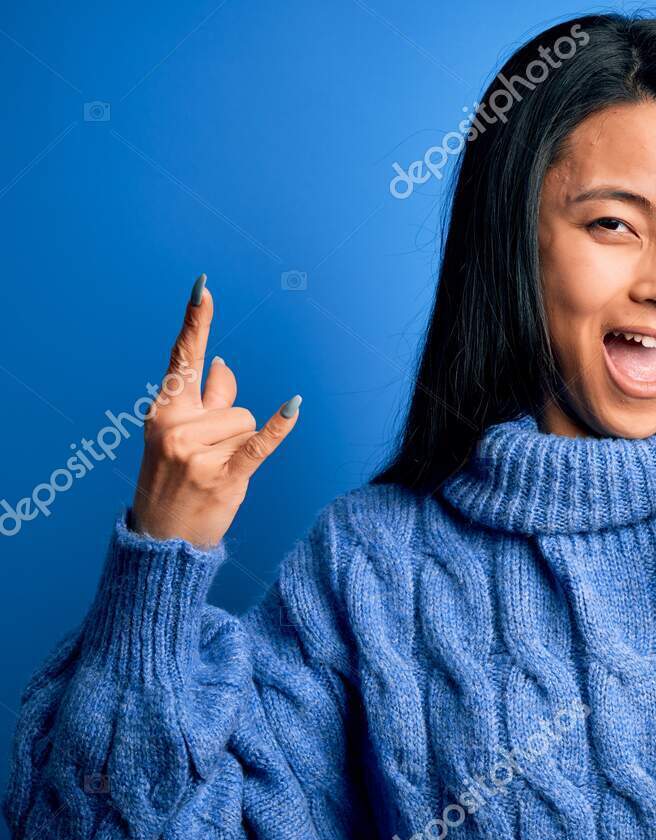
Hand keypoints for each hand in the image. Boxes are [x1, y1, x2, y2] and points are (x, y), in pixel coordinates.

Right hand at [129, 275, 301, 547]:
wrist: (162, 537)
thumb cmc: (173, 480)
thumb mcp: (179, 435)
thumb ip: (205, 398)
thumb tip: (221, 362)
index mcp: (163, 411)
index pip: (182, 359)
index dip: (196, 322)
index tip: (204, 288)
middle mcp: (175, 427)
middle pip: (232, 401)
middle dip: (230, 426)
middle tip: (206, 458)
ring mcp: (198, 453)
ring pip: (246, 424)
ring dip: (239, 447)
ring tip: (214, 471)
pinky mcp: (225, 476)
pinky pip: (259, 443)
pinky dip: (278, 428)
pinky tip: (293, 406)